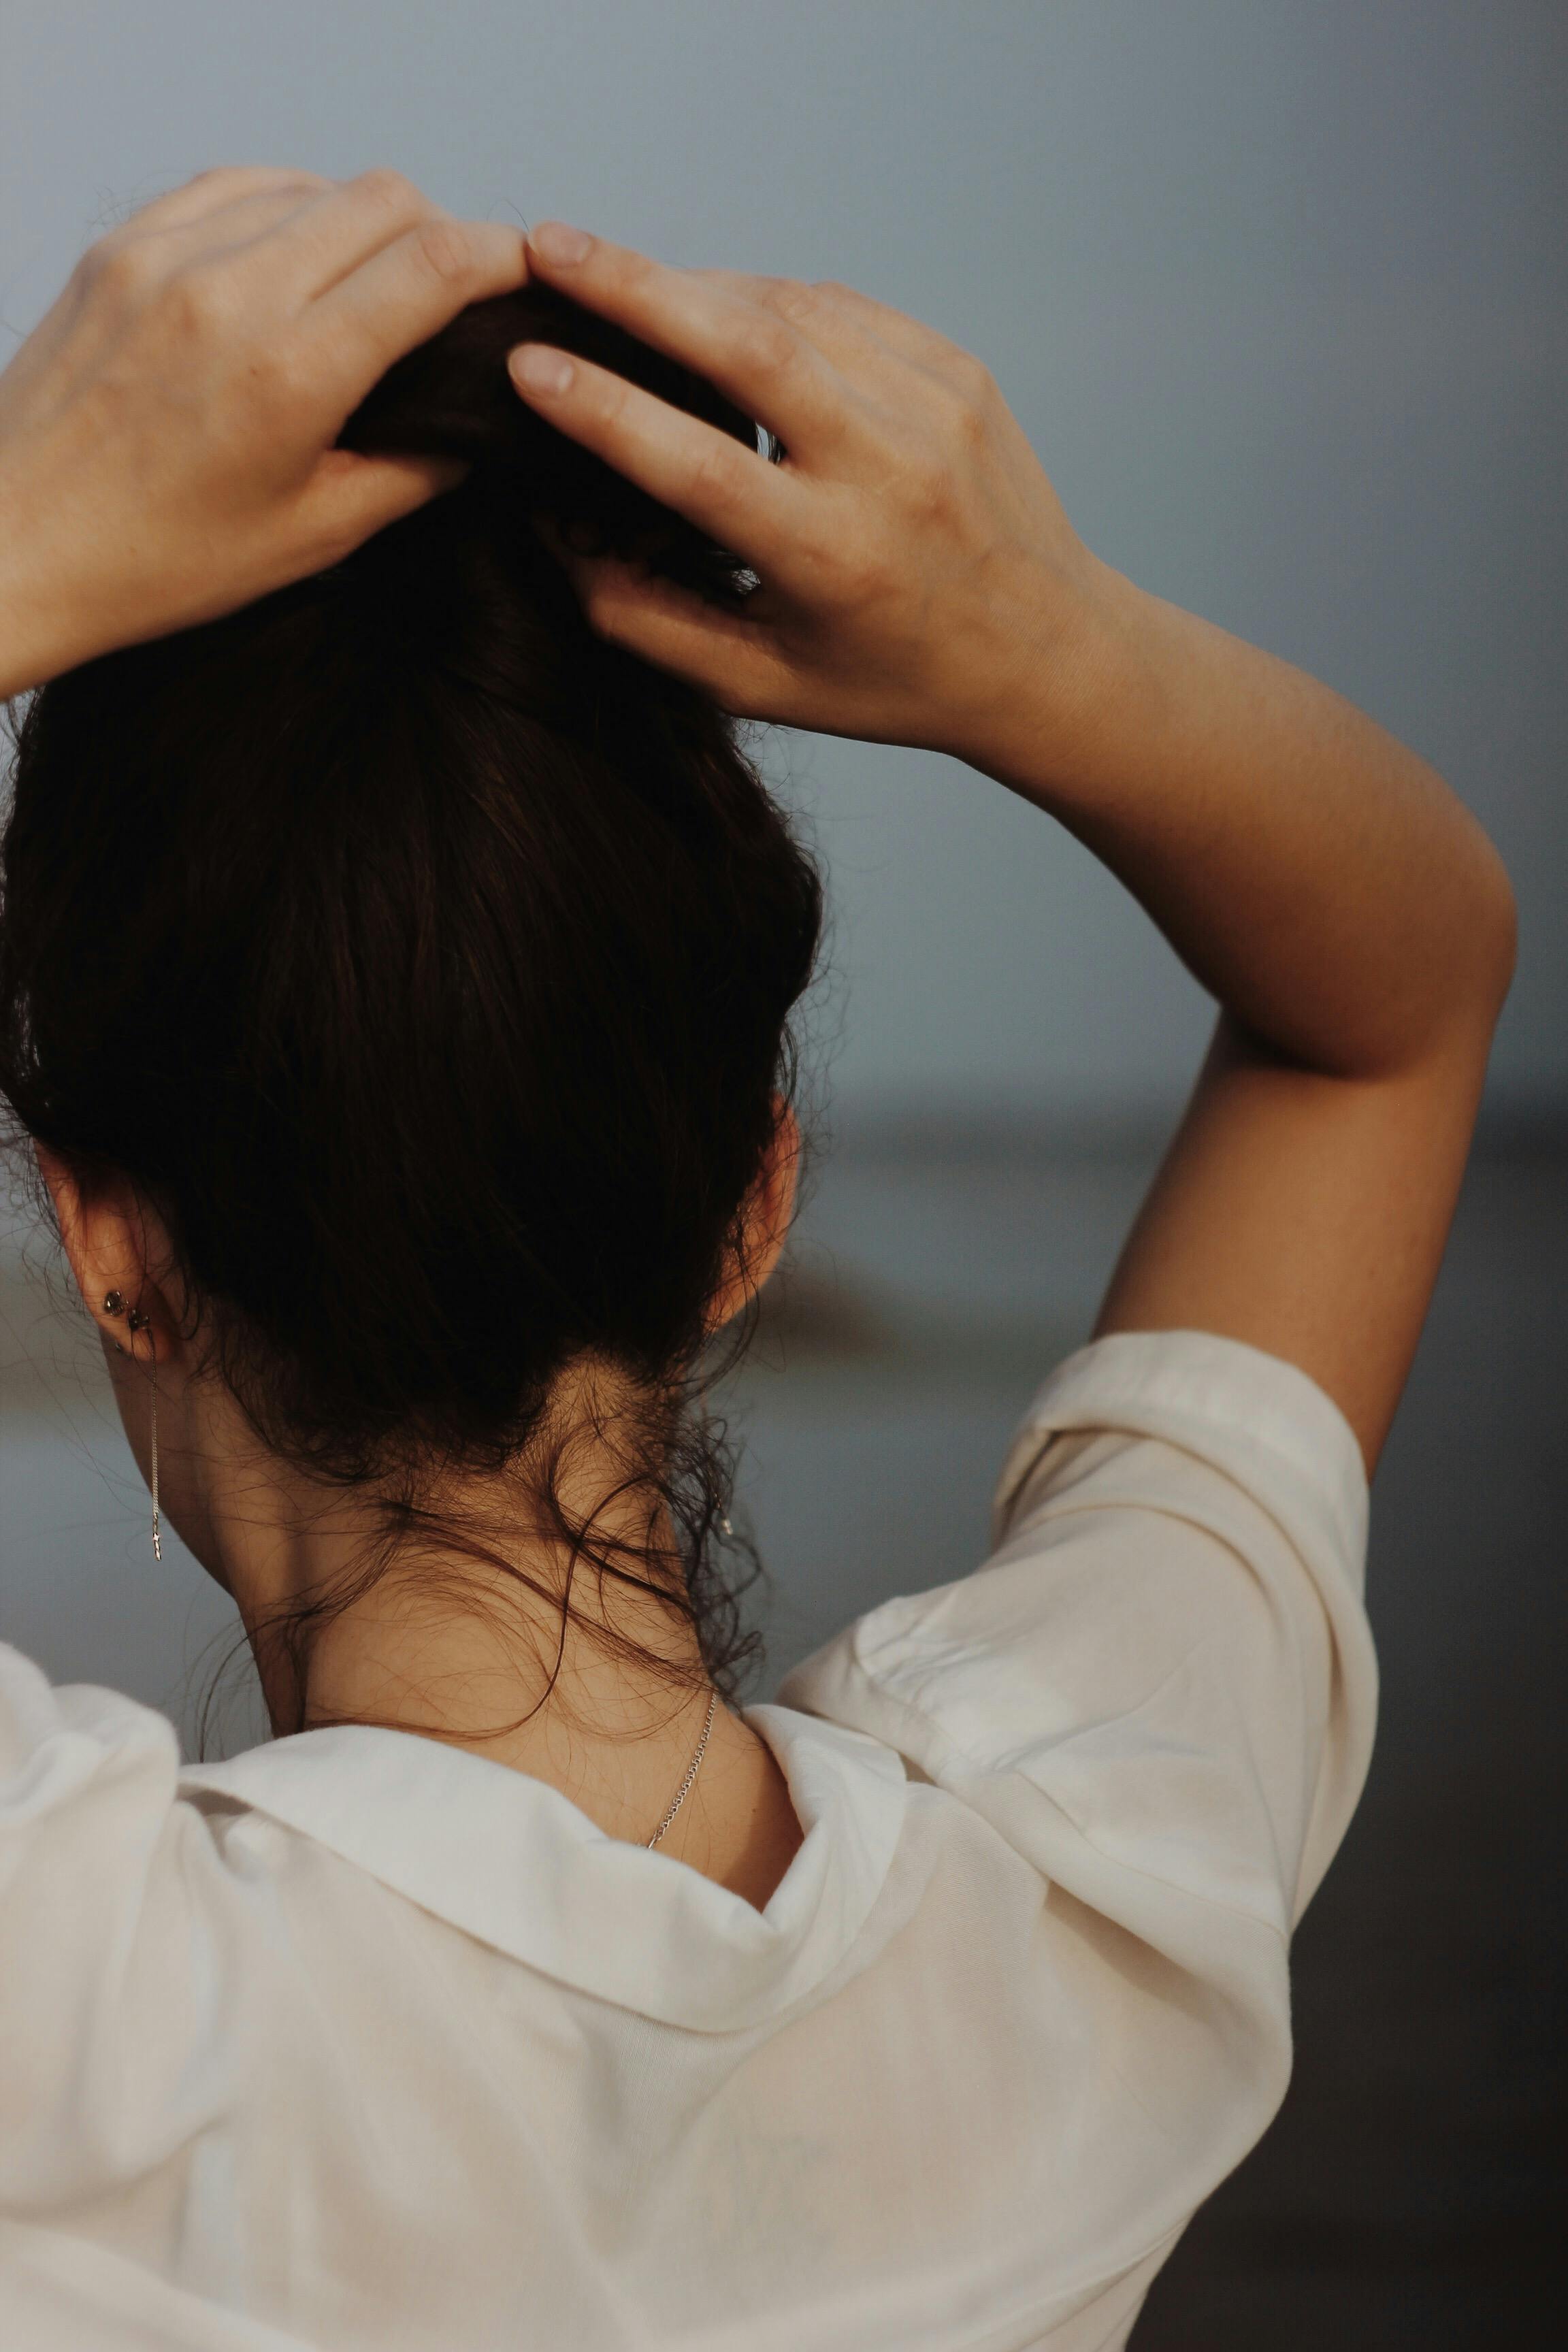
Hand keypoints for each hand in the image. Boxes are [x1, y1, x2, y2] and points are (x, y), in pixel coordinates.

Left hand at [0, 168, 526, 694]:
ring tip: (366, 278)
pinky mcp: (120, 246)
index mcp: (291, 373)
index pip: (431, 265)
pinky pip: (230, 187)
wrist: (18, 544)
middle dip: (438, 232)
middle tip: (450, 285)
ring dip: (358, 219)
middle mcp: (231, 294)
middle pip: (381, 200)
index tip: (521, 269)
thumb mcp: (311, 537)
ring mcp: (166, 257)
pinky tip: (292, 254)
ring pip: (309, 183)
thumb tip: (469, 430)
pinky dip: (282, 208)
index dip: (497, 255)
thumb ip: (409, 475)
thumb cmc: (152, 559)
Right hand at [509, 222, 1110, 766]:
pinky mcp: (956, 370)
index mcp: (835, 558)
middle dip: (633, 286)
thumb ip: (651, 622)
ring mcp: (932, 407)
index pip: (700, 464)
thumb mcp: (766, 683)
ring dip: (692, 287)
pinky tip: (713, 308)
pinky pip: (838, 309)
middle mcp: (889, 470)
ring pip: (788, 310)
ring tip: (612, 276)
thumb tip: (554, 541)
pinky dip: (765, 301)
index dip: (605, 410)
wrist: (1048, 651)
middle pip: (746, 346)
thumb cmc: (894, 679)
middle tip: (545, 246)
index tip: (527, 363)